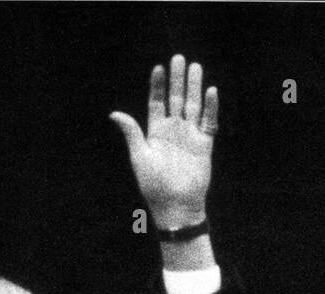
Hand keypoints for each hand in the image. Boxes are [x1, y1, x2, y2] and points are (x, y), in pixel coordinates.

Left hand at [110, 54, 218, 228]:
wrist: (175, 205)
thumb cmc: (153, 184)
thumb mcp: (139, 156)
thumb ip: (132, 133)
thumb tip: (114, 114)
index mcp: (155, 133)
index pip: (156, 103)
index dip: (157, 86)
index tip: (159, 67)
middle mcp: (173, 130)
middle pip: (176, 99)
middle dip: (177, 79)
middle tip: (179, 57)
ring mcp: (189, 135)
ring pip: (193, 105)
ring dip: (194, 87)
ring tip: (194, 67)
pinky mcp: (204, 143)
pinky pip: (208, 121)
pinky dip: (210, 107)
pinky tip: (209, 91)